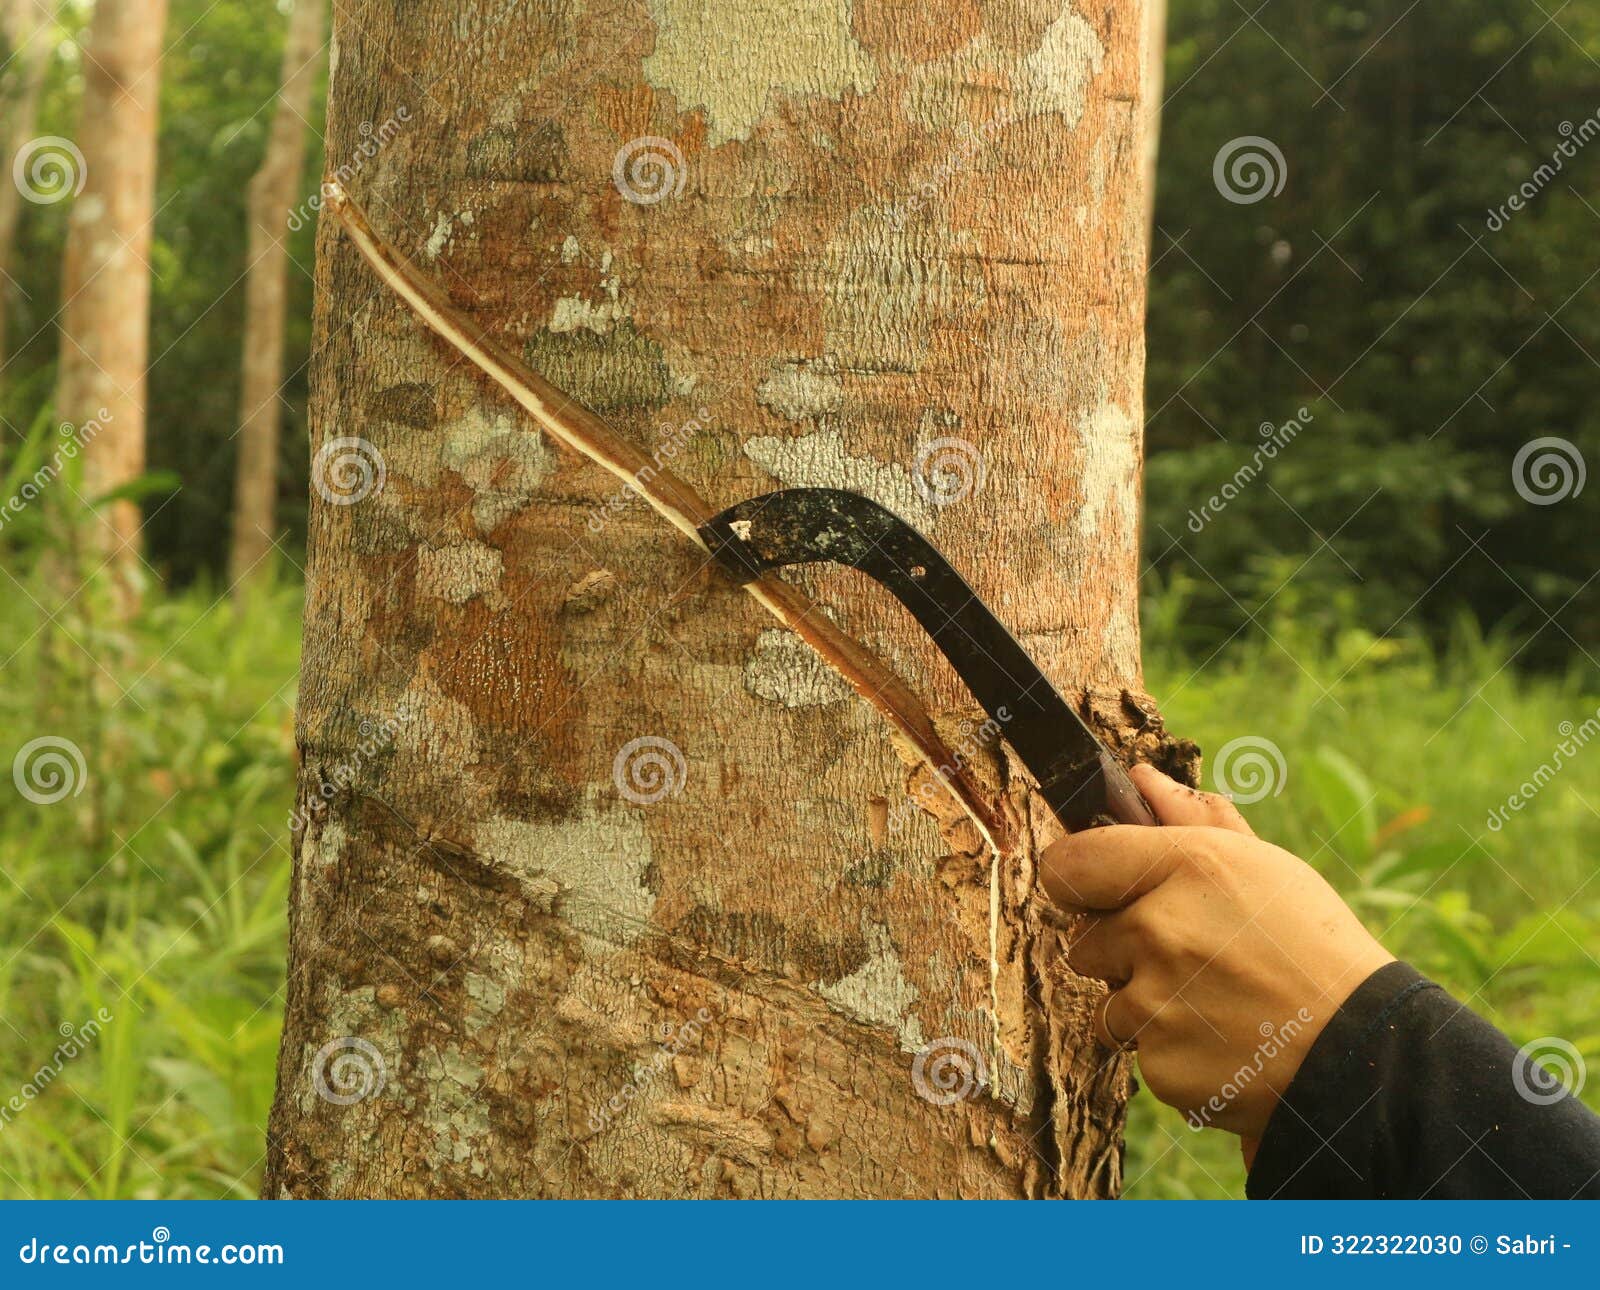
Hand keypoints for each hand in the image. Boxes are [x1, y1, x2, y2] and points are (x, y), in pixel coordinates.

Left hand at [1039, 764, 1394, 1143]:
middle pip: (1085, 941)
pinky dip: (1173, 1053)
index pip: (1068, 865)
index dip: (1077, 880)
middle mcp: (1157, 931)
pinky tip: (1222, 1042)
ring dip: (1147, 1007)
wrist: (1362, 1049)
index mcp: (1183, 868)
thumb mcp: (1262, 865)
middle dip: (1125, 953)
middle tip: (1193, 958)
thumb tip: (1141, 779)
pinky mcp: (1161, 1066)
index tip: (1096, 893)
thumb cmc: (1312, 944)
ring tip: (1216, 1003)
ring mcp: (1155, 1004)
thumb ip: (1191, 818)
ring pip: (1110, 1005)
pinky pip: (1141, 1054)